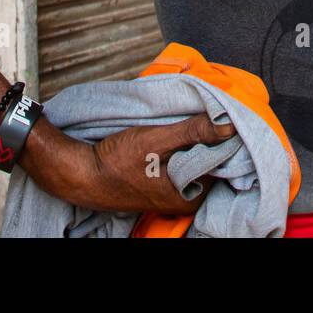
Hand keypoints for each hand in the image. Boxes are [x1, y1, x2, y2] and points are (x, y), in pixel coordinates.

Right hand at [26, 116, 237, 213]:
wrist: (84, 174)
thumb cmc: (117, 162)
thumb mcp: (158, 141)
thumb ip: (194, 133)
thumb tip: (229, 126)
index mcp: (191, 195)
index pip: (224, 164)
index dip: (226, 139)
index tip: (226, 117)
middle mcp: (186, 199)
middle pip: (211, 163)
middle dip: (211, 139)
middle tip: (210, 113)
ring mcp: (174, 193)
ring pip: (197, 161)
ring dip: (196, 141)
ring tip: (193, 119)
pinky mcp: (163, 184)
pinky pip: (183, 163)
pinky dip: (184, 147)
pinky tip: (179, 132)